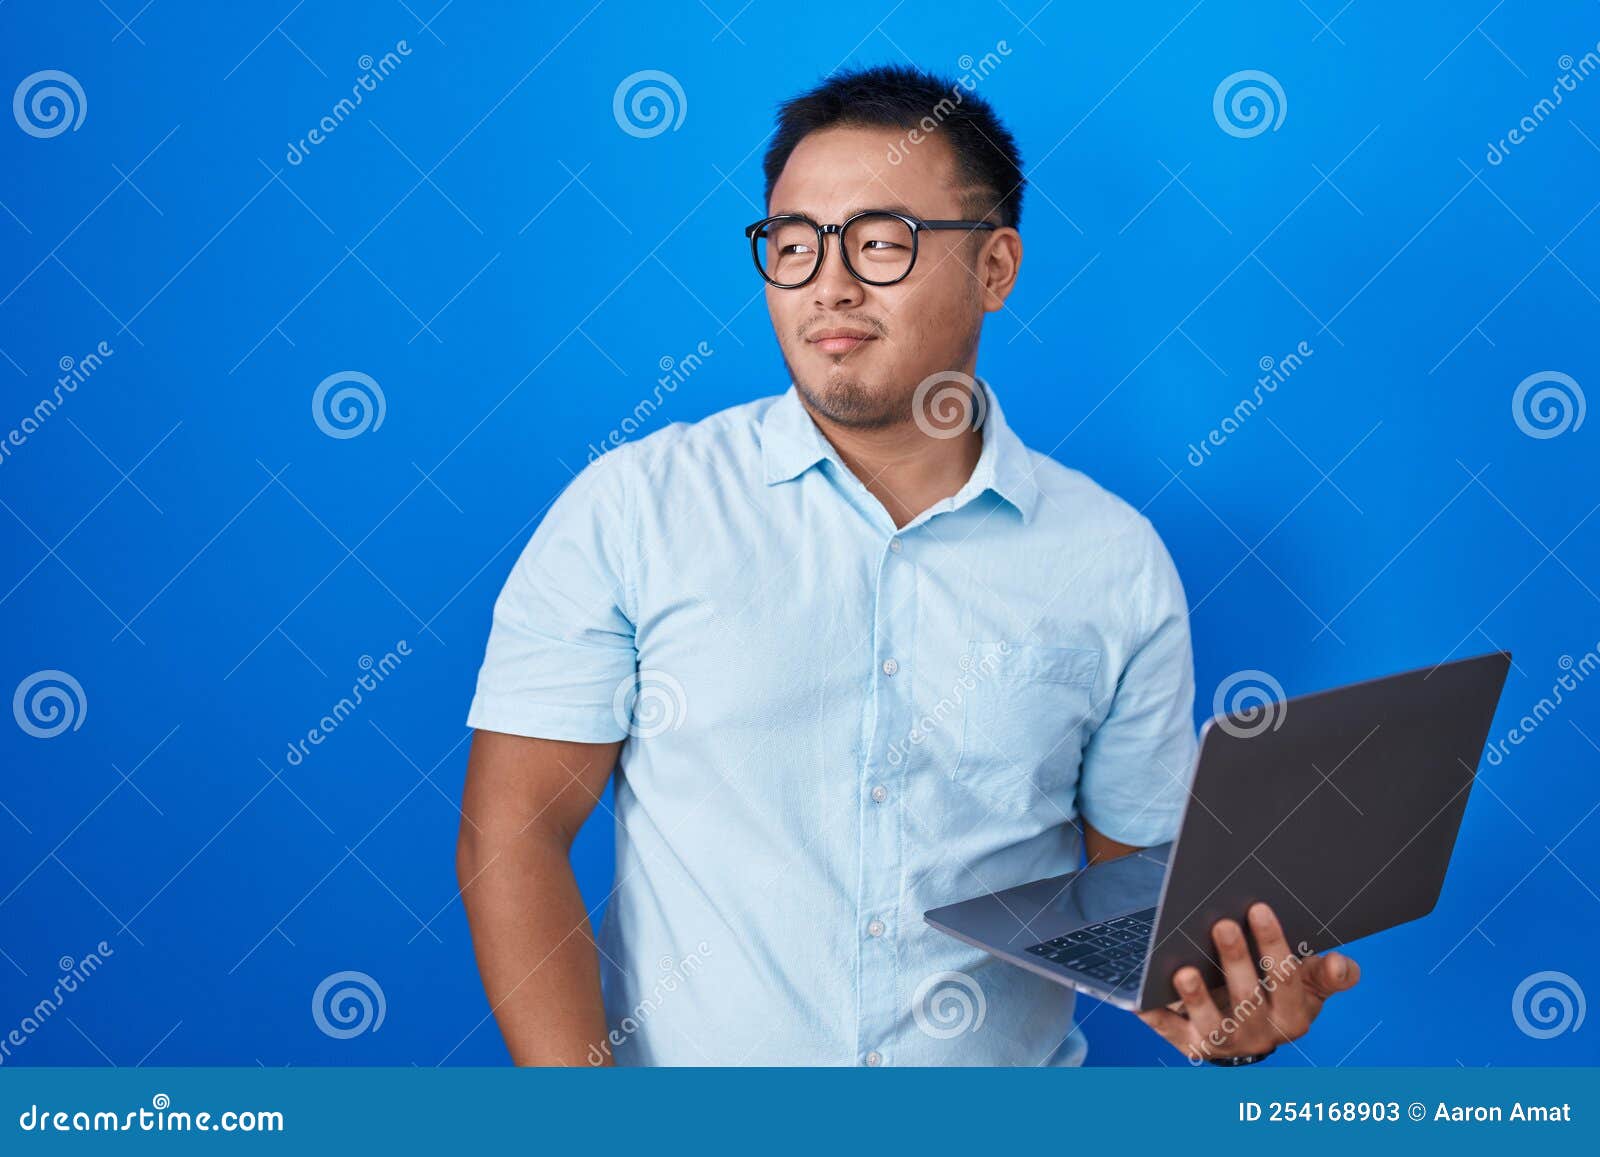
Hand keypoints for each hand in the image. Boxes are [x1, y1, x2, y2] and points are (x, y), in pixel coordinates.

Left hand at [1136, 902, 1360, 1062]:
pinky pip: (1170, 1032)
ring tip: (1184, 971)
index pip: (1286, 979)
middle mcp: (1259, 1032)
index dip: (1274, 945)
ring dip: (1197, 998)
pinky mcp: (1190, 1044)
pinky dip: (1155, 1017)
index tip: (1258, 906)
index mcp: (1292, 1015)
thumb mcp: (1308, 988)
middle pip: (1248, 997)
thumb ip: (1326, 975)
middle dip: (1236, 961)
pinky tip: (1140, 1000)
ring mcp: (1223, 1040)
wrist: (1248, 1037)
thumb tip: (1344, 965)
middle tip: (1222, 924)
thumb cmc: (1277, 997)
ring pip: (1211, 1022)